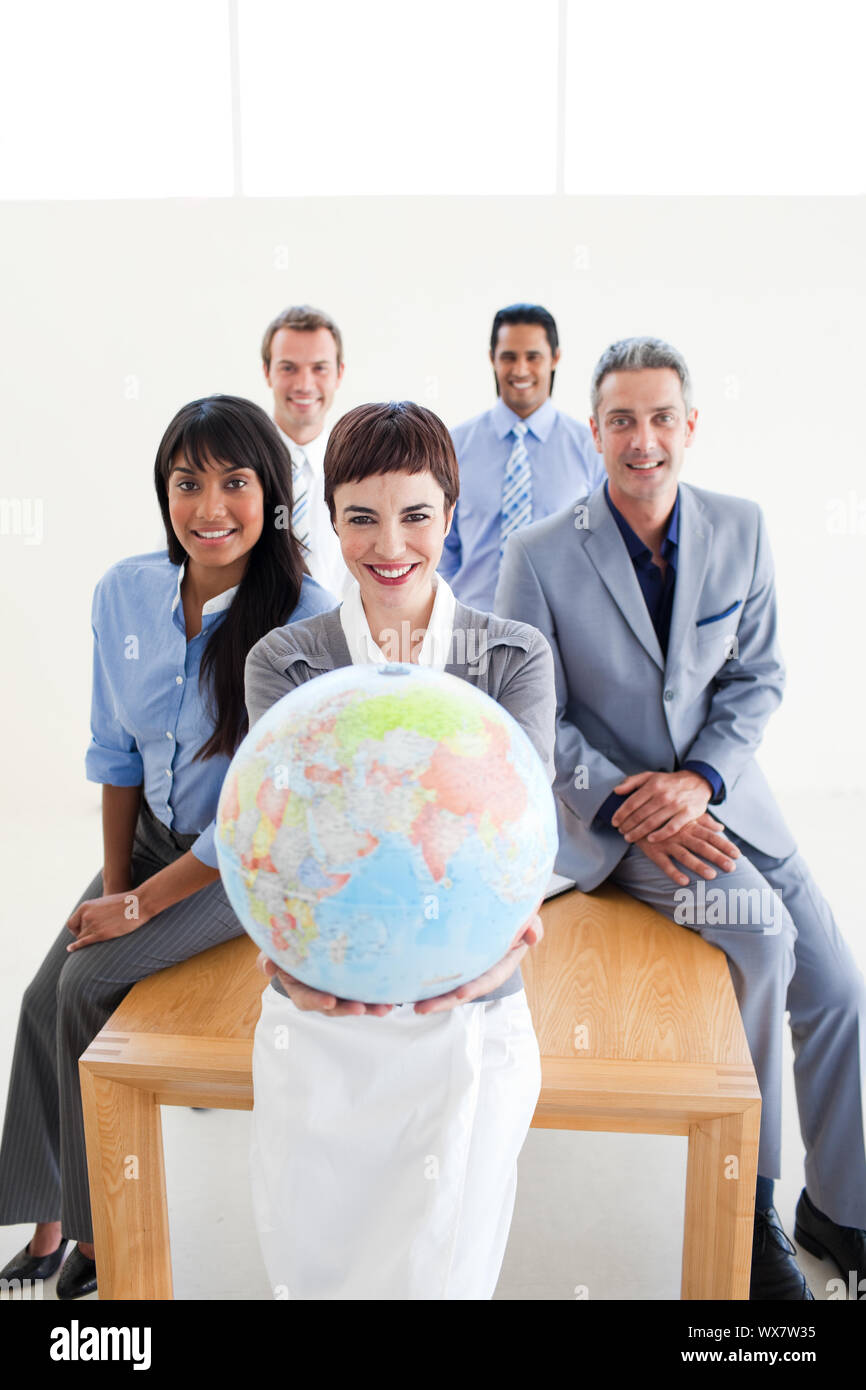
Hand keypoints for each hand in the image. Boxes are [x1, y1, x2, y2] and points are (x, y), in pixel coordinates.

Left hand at [66, 891, 151, 950]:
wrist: (138, 903)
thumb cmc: (125, 903)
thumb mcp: (104, 903)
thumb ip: (95, 911)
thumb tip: (92, 920)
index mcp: (85, 906)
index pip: (72, 923)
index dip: (76, 930)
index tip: (82, 933)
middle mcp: (86, 915)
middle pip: (78, 932)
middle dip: (84, 936)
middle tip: (95, 936)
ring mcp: (93, 925)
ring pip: (82, 939)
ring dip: (89, 940)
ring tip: (100, 937)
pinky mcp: (101, 934)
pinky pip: (84, 942)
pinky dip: (76, 947)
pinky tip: (70, 949)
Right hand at [255, 952, 393, 1017]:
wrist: (302, 939)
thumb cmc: (286, 946)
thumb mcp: (273, 951)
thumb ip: (267, 958)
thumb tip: (267, 967)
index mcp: (300, 988)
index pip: (307, 999)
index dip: (317, 1001)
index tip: (329, 1001)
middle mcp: (320, 994)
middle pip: (334, 1007)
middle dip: (348, 1009)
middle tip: (363, 1009)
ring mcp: (338, 991)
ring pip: (353, 1002)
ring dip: (370, 1007)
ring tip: (386, 1008)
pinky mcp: (353, 985)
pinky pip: (366, 992)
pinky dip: (378, 995)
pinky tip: (394, 996)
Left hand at [413, 910, 542, 1014]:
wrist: (499, 912)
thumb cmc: (515, 919)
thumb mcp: (527, 922)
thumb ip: (531, 928)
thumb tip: (533, 936)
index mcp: (498, 966)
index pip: (487, 980)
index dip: (475, 988)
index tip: (461, 995)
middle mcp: (479, 972)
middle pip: (460, 990)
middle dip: (442, 1001)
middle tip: (420, 1008)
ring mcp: (464, 969)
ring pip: (445, 986)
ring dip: (428, 996)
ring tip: (406, 1002)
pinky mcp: (448, 960)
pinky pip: (435, 971)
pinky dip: (421, 978)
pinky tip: (403, 983)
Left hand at [611, 770, 711, 841]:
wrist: (698, 782)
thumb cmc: (669, 782)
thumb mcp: (650, 776)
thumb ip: (632, 781)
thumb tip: (616, 791)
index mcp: (653, 785)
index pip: (631, 802)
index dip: (621, 814)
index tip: (614, 822)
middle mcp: (663, 795)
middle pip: (640, 814)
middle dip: (627, 825)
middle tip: (621, 832)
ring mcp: (676, 805)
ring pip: (652, 822)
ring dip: (638, 832)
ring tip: (630, 838)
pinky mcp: (687, 814)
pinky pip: (671, 828)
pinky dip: (660, 835)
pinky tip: (650, 839)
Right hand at [633, 812, 740, 886]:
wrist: (635, 813)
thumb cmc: (664, 815)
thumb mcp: (683, 815)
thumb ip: (703, 821)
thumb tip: (720, 827)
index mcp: (689, 825)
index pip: (711, 836)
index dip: (724, 844)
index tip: (738, 854)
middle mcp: (680, 834)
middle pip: (702, 846)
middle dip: (717, 857)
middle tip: (731, 868)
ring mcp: (667, 843)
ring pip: (685, 856)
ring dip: (699, 865)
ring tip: (712, 875)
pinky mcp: (654, 851)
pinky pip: (664, 864)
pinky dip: (674, 872)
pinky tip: (684, 881)